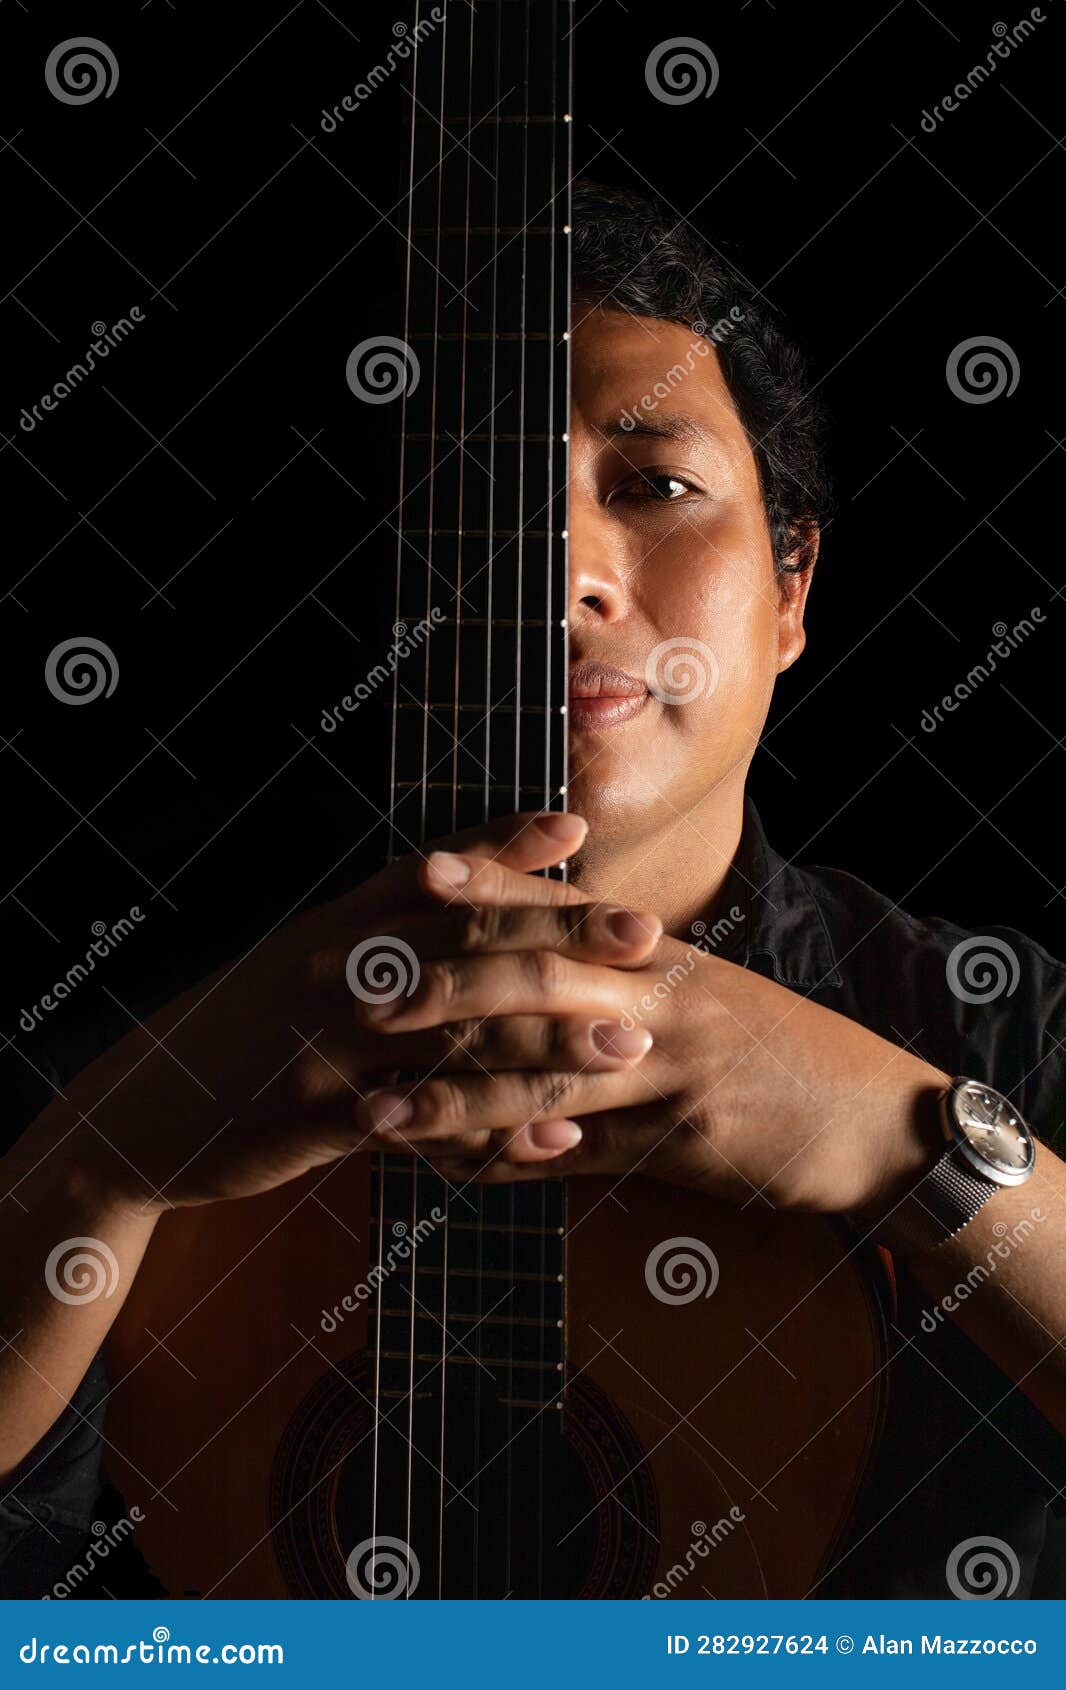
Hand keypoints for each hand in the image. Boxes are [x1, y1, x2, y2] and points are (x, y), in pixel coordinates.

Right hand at [61, 810, 626, 1213]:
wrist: (144, 1111)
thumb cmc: (241, 1032)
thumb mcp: (297, 962)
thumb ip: (370, 927)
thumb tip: (444, 880)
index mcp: (331, 930)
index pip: (429, 876)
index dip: (505, 848)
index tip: (579, 826)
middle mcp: (333, 976)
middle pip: (460, 944)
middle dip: (560, 935)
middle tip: (644, 933)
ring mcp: (326, 1047)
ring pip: (457, 1038)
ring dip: (551, 1041)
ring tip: (629, 1041)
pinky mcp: (319, 1121)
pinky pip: (424, 1128)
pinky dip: (495, 1134)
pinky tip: (556, 1138)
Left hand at [346, 820, 949, 1219]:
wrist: (887, 1126)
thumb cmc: (799, 1059)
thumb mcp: (725, 1001)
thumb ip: (644, 985)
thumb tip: (564, 973)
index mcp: (674, 960)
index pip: (570, 910)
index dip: (492, 888)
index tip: (418, 872)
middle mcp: (668, 1002)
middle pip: (538, 982)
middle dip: (444, 989)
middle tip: (363, 999)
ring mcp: (675, 1075)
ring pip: (542, 1081)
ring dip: (451, 1099)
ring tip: (376, 1112)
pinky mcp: (683, 1150)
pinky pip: (579, 1161)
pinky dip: (510, 1169)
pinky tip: (451, 1175)